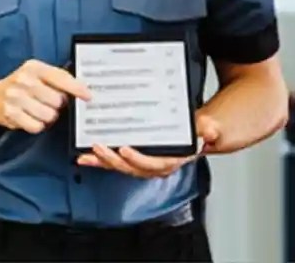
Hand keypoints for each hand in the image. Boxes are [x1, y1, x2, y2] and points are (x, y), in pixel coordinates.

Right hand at [0, 59, 90, 133]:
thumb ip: (58, 78)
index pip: (60, 77)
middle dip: (58, 105)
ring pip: (49, 116)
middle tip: (49, 102)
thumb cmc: (23, 86)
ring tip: (38, 110)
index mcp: (34, 67)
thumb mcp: (37, 74)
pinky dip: (37, 125)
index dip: (77, 88)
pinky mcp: (10, 114)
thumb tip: (83, 89)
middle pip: (57, 101)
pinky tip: (30, 117)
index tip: (88, 96)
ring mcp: (15, 97)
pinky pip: (36, 126)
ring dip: (47, 117)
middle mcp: (24, 80)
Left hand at [75, 112, 223, 177]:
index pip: (154, 165)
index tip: (125, 150)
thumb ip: (209, 129)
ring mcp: (143, 163)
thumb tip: (208, 131)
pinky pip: (116, 161)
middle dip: (113, 160)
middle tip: (98, 149)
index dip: (139, 160)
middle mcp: (156, 165)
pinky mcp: (133, 157)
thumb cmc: (200, 131)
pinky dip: (100, 159)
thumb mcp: (209, 128)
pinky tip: (86, 156)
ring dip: (102, 162)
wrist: (197, 133)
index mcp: (173, 160)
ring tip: (85, 156)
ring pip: (120, 166)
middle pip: (132, 167)